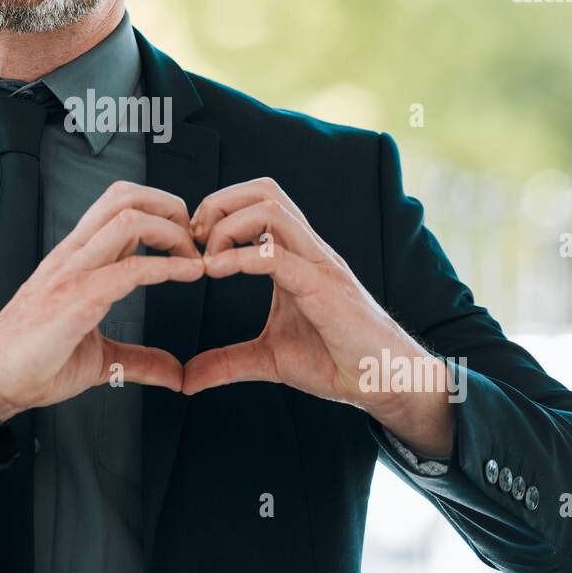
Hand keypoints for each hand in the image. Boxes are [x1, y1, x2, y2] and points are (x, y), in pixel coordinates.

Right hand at [0, 180, 203, 419]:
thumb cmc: (34, 363)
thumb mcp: (100, 358)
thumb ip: (140, 359)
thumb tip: (174, 373)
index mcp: (76, 259)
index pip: (119, 206)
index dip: (160, 212)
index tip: (186, 244)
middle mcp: (74, 255)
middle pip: (125, 195)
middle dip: (170, 207)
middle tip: (193, 240)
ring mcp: (72, 272)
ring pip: (127, 217)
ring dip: (171, 232)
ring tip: (191, 257)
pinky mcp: (76, 298)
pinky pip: (129, 268)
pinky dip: (168, 267)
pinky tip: (189, 275)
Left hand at [180, 177, 454, 453]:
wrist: (384, 382)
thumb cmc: (336, 361)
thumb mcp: (269, 359)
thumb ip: (226, 362)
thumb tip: (186, 380)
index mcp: (295, 256)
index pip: (258, 203)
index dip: (218, 213)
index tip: (193, 247)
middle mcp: (308, 250)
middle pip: (264, 190)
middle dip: (219, 204)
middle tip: (195, 241)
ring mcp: (319, 265)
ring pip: (272, 209)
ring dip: (228, 225)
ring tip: (208, 260)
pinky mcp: (325, 289)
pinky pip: (279, 256)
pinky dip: (241, 258)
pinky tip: (217, 272)